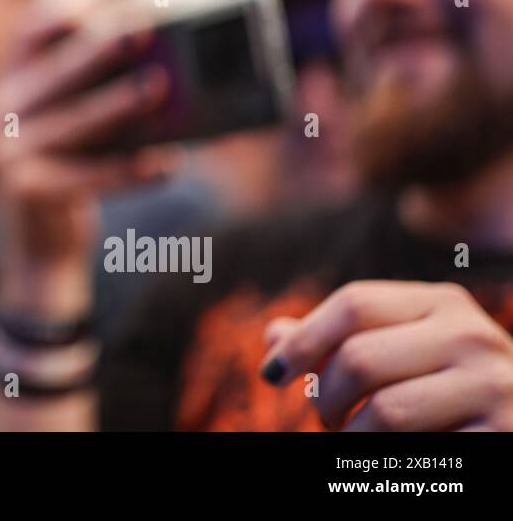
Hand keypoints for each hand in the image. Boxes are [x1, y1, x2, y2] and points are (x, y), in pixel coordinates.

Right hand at [0, 7, 173, 269]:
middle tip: (143, 22)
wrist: (40, 242)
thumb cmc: (74, 164)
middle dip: (100, 43)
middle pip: (57, 70)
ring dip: (117, 104)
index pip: (35, 24)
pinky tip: (168, 165)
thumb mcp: (85, 115)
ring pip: (72, 123)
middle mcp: (0, 108)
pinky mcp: (26, 192)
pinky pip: (84, 178)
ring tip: (160, 86)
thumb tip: (164, 38)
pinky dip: (127, 171)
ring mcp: (7, 151)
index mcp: (12, 76)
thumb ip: (107, 77)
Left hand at [261, 280, 512, 430]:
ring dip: (352, 435)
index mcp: (442, 302)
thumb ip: (339, 342)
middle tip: (326, 418)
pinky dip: (388, 459)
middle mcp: (472, 334)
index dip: (303, 340)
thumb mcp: (399, 352)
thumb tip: (274, 336)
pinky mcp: (502, 434)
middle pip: (359, 357)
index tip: (272, 374)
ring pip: (384, 411)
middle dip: (325, 396)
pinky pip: (418, 452)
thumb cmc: (447, 392)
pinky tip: (396, 454)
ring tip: (354, 438)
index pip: (354, 304)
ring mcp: (494, 385)